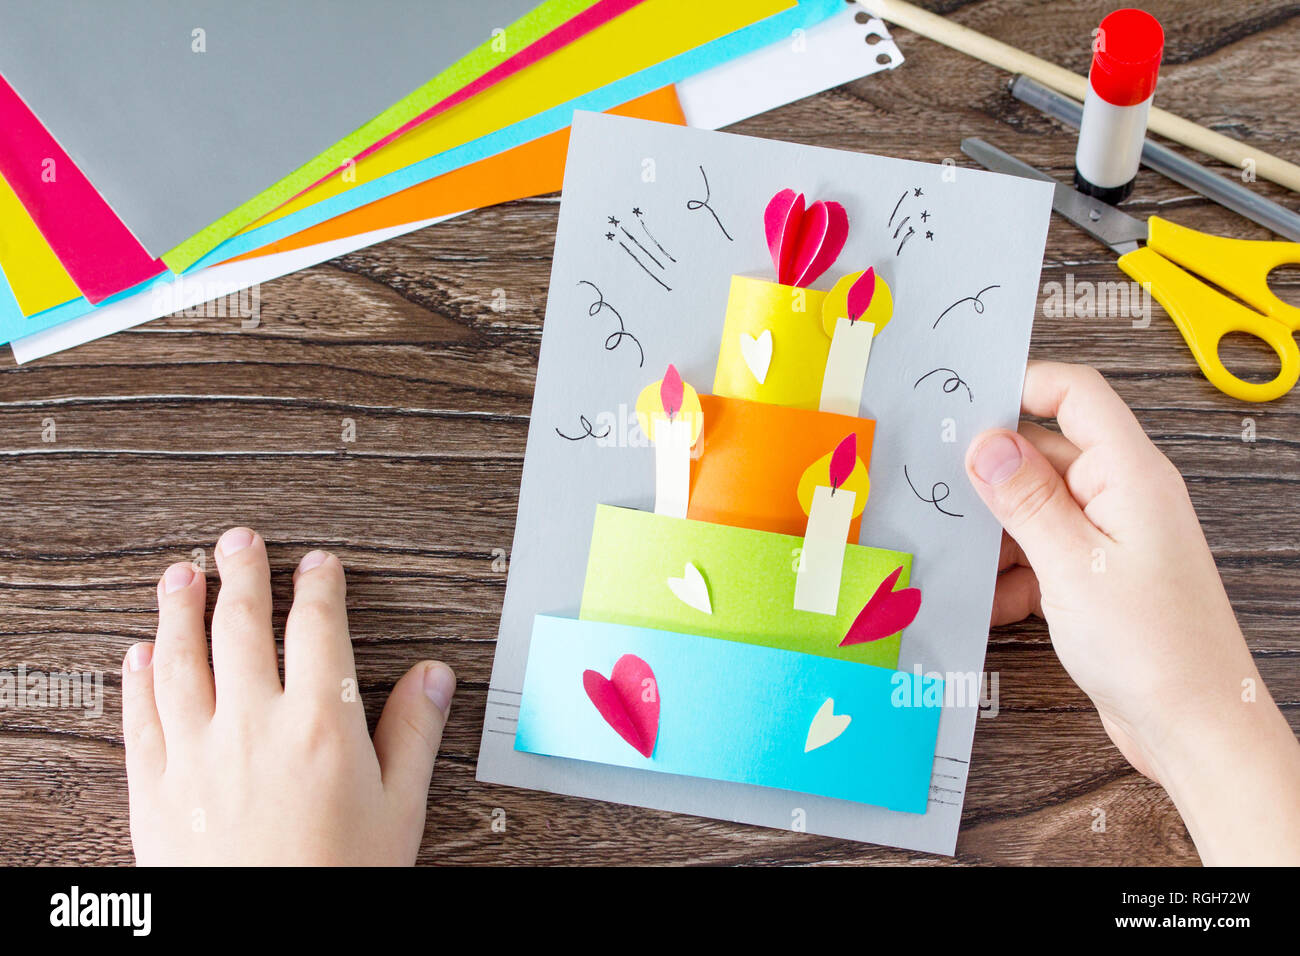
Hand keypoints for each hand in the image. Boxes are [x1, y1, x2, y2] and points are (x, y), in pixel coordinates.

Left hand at [121, 528, 455, 864]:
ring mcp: (197, 752)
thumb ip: (414, 733)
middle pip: (242, 626)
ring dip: (180, 606)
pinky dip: (138, 677)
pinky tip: (140, 652)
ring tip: (181, 572)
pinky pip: (141, 716)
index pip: (318, 629)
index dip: (318, 587)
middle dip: (242, 573)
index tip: (318, 565)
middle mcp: (254, 724)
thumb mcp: (399, 809)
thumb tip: (433, 676)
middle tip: (240, 540)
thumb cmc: (338, 879)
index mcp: (320, 723)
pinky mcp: (156, 787)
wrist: (268, 943)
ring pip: (181, 658)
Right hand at [965, 361, 1299, 864]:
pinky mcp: (1097, 575)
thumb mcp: (1071, 564)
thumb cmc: (1155, 648)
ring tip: (967, 563)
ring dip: (999, 534)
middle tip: (943, 494)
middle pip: (1045, 452)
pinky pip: (1042, 552)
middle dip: (993, 475)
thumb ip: (1025, 498)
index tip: (965, 406)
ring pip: (1036, 507)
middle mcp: (1123, 496)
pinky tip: (995, 603)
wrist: (1193, 727)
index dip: (1021, 386)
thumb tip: (986, 441)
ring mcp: (1111, 537)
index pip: (1075, 394)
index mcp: (1130, 475)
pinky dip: (1013, 573)